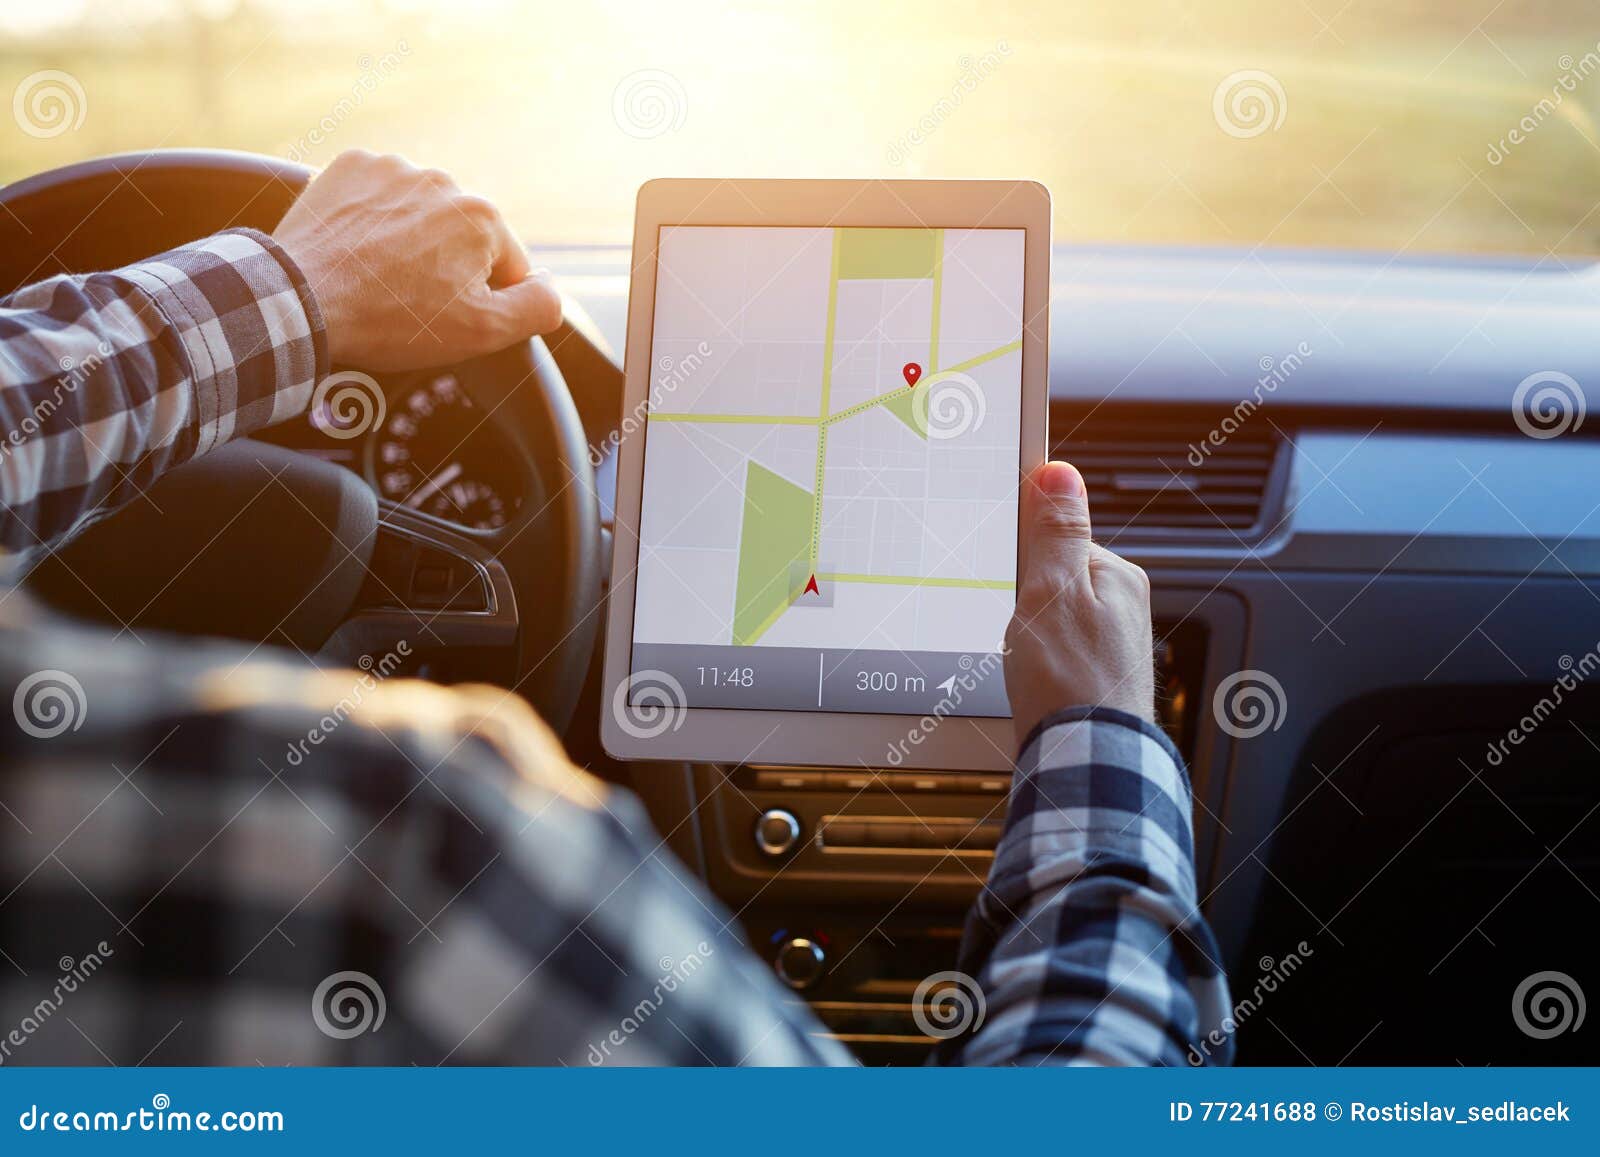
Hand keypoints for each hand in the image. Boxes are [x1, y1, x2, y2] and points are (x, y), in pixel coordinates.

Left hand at [272, 150, 560, 369]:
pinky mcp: (350, 167)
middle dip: (446, 266)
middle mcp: (444, 180)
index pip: (505, 266)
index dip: (482, 300)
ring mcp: (393, 169)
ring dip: (410, 242)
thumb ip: (537, 307)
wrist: (299, 300)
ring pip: (420, 214)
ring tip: (379, 277)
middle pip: (462, 236)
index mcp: (483, 218)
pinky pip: (378, 196)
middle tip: (409, 302)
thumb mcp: (482, 333)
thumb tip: (551, 287)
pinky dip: (373, 220)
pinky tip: (358, 251)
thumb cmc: (391, 321)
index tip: (447, 317)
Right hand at [1004, 461, 1155, 747]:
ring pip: (1052, 623)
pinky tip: (1030, 686)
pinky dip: (1036, 667)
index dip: (1022, 556)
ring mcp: (1112, 649)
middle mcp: (1124, 610)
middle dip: (1024, 601)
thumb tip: (1061, 473)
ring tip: (1022, 664)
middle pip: (1054, 582)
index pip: (1059, 541)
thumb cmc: (1071, 683)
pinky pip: (1055, 657)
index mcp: (1118, 578)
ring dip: (1027, 639)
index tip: (1003, 569)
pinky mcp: (1096, 683)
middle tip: (1013, 627)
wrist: (1087, 764)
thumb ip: (1054, 533)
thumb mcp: (1051, 592)